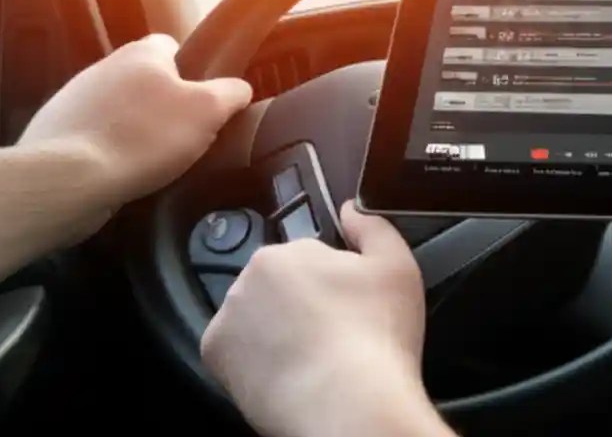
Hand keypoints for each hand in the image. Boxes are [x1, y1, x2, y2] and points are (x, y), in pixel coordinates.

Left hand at [19, 34, 251, 207]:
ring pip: (118, 108)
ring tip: (149, 162)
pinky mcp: (56, 130)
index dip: (190, 73)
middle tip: (181, 138)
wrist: (71, 177)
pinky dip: (106, 148)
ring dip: (132, 127)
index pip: (171, 46)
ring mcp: (74, 97)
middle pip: (144, 80)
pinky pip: (93, 134)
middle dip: (161, 104)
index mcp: (141, 52)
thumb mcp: (208, 112)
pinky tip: (117, 172)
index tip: (200, 104)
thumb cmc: (146, 136)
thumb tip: (239, 89)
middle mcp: (104, 65)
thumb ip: (230, 94)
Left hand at [202, 204, 446, 436]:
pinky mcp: (214, 357)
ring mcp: (225, 320)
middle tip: (333, 335)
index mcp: (283, 254)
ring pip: (255, 318)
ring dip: (275, 330)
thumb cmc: (376, 336)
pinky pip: (235, 351)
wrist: (347, 405)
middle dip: (299, 306)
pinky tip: (288, 373)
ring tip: (311, 359)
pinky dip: (254, 360)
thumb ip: (372, 226)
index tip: (350, 310)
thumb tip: (350, 207)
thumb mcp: (397, 267)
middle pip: (277, 288)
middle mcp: (245, 280)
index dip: (333, 286)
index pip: (307, 260)